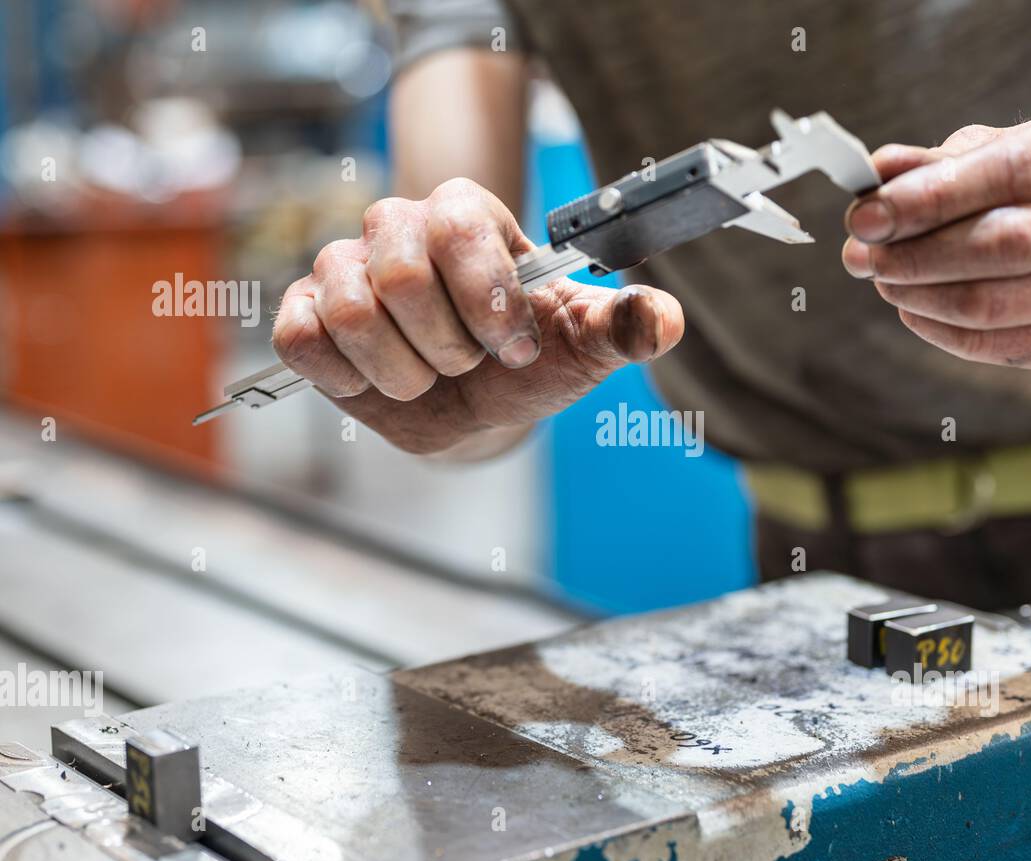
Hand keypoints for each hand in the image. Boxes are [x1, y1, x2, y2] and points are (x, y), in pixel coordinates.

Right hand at [273, 178, 683, 453]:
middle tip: (468, 363)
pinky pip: (299, 339)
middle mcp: (398, 227)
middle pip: (398, 275)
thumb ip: (625, 326)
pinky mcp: (304, 313)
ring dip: (401, 370)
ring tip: (427, 376)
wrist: (479, 408)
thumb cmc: (531, 360)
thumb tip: (665, 319)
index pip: (457, 224)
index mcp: (468, 215)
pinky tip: (377, 381)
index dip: (486, 299)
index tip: (515, 348)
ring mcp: (343, 267)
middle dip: (446, 347)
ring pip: (346, 310)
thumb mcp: (585, 346)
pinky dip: (346, 377)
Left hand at [842, 103, 1030, 374]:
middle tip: (859, 254)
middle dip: (917, 253)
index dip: (931, 197)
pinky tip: (913, 305)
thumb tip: (879, 171)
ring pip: (994, 304)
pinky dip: (938, 328)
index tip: (866, 215)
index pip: (1014, 172)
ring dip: (919, 293)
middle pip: (1007, 244)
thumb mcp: (1005, 150)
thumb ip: (941, 161)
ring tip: (880, 276)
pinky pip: (993, 345)